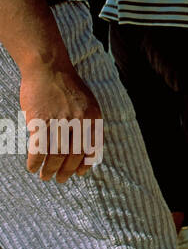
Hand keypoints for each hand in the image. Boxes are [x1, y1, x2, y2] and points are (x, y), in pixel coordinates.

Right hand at [19, 64, 102, 181]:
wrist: (49, 68)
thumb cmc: (67, 86)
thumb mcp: (87, 103)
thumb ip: (88, 123)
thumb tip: (85, 148)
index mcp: (93, 117)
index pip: (92, 146)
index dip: (86, 163)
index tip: (80, 173)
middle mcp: (79, 121)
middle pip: (73, 154)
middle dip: (66, 170)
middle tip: (60, 180)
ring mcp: (59, 121)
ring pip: (55, 154)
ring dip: (49, 169)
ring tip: (45, 176)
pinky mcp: (40, 121)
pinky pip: (38, 147)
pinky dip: (35, 161)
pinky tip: (32, 167)